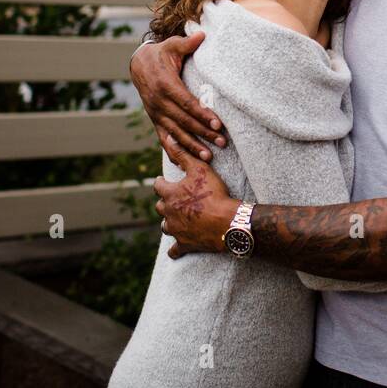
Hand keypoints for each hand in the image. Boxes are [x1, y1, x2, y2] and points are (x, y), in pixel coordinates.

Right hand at [130, 30, 230, 159]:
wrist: (139, 64)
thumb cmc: (161, 54)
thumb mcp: (172, 45)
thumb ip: (186, 43)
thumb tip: (202, 34)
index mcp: (165, 84)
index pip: (186, 103)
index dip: (202, 114)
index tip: (218, 124)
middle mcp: (158, 102)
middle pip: (184, 121)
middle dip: (203, 133)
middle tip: (222, 142)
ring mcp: (155, 113)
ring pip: (175, 132)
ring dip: (192, 146)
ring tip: (208, 157)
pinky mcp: (154, 119)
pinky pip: (164, 137)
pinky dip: (174, 150)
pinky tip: (185, 161)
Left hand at [153, 135, 238, 257]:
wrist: (227, 222)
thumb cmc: (214, 193)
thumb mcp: (199, 169)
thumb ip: (182, 153)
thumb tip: (167, 137)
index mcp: (169, 194)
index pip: (158, 186)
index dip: (162, 182)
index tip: (164, 181)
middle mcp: (168, 213)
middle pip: (159, 207)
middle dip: (165, 203)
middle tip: (173, 200)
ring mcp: (175, 230)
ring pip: (165, 226)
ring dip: (169, 222)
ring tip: (176, 220)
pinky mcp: (184, 244)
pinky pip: (175, 250)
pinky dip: (175, 249)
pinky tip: (176, 249)